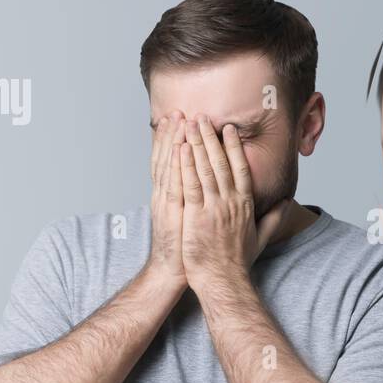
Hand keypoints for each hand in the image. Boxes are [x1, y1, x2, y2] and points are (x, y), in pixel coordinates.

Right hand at [144, 112, 187, 288]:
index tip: (184, 120)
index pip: (176, 162)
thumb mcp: (195, 222)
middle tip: (179, 111)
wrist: (174, 272)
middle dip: (174, 134)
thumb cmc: (190, 249)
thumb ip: (203, 203)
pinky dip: (176, 165)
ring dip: (173, 141)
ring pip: (170, 166)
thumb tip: (215, 190)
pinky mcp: (171, 212)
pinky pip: (174, 184)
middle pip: (170, 158)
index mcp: (175, 195)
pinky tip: (179, 148)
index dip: (178, 141)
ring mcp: (167, 202)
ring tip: (178, 119)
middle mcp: (167, 194)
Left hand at [179, 115, 289, 292]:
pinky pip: (191, 185)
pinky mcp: (197, 216)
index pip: (240, 168)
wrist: (223, 281)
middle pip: (221, 163)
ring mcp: (214, 209)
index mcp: (245, 205)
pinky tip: (180, 149)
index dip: (234, 147)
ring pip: (205, 169)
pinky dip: (185, 166)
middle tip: (203, 117)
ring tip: (189, 124)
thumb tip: (287, 203)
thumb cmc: (238, 262)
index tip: (228, 129)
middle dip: (211, 137)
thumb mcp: (261, 237)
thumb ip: (273, 218)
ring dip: (196, 144)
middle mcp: (231, 203)